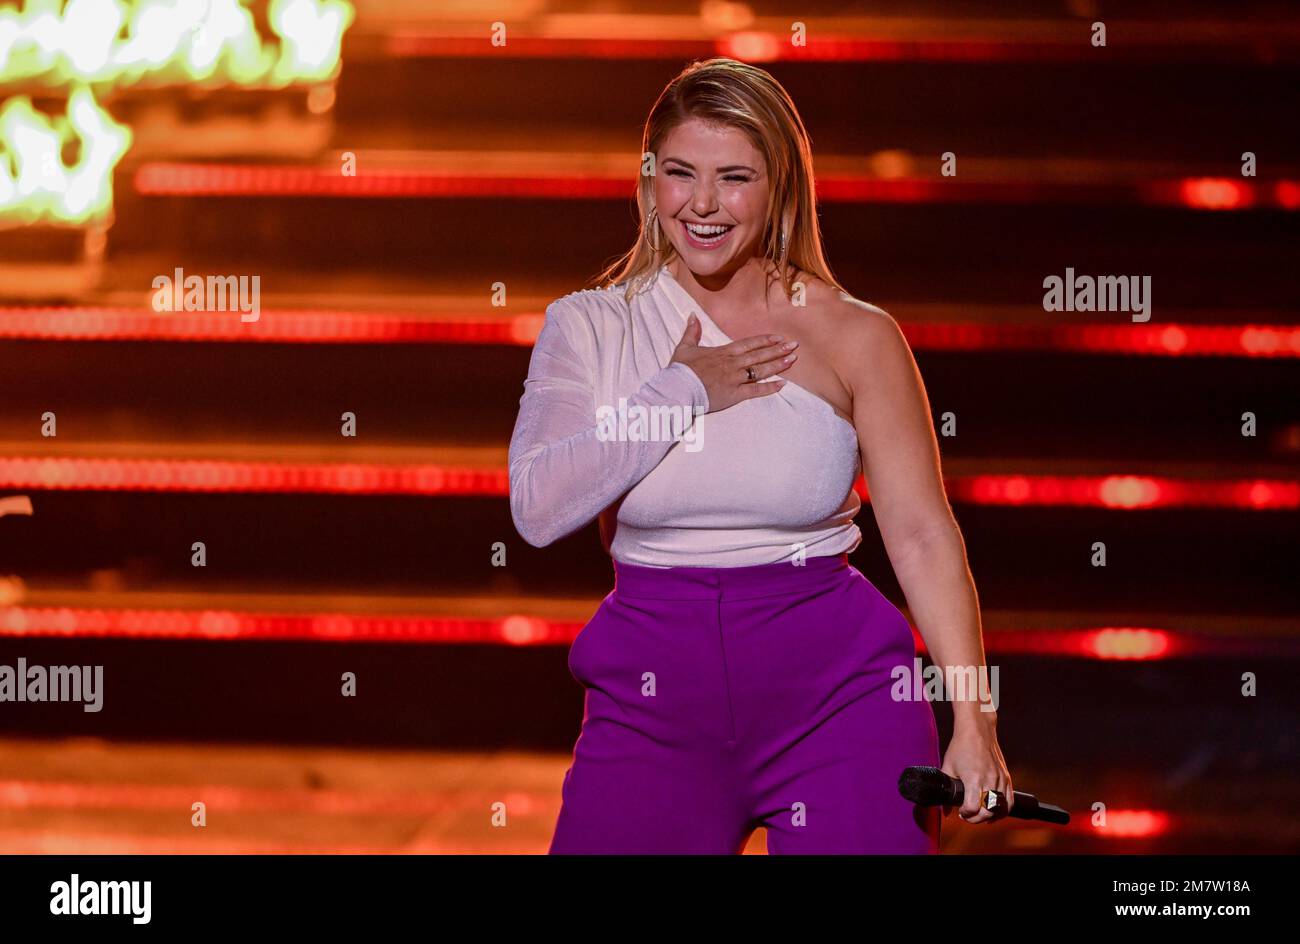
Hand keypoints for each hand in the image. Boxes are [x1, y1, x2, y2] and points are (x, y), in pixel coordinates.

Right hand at [669, 313, 798, 413]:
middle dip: (778, 350)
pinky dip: (769, 388)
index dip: (765, 340)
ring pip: (761, 371)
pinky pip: (756, 391)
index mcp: (723, 352)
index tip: (779, 337)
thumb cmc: (680, 370)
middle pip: (759, 355)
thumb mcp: (684, 347)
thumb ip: (692, 331)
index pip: (749, 344)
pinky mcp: (734, 394)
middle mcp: (733, 364)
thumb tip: (693, 315)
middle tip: (794, 346)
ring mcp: (735, 379)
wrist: (678, 389)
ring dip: (778, 365)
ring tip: (792, 360)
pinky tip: (782, 385)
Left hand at [940, 720, 1013, 824]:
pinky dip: (1004, 810)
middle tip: (968, 816)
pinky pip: (1010, 800)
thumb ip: (946, 787)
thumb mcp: (948, 766)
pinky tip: (994, 811)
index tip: (960, 812)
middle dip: (976, 818)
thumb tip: (944, 808)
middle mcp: (989, 780)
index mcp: (974, 779)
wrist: (977, 729)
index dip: (965, 814)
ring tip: (980, 815)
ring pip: (1001, 809)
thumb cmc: (961, 746)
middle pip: (987, 812)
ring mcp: (1000, 779)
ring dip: (990, 816)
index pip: (972, 808)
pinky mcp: (1006, 776)